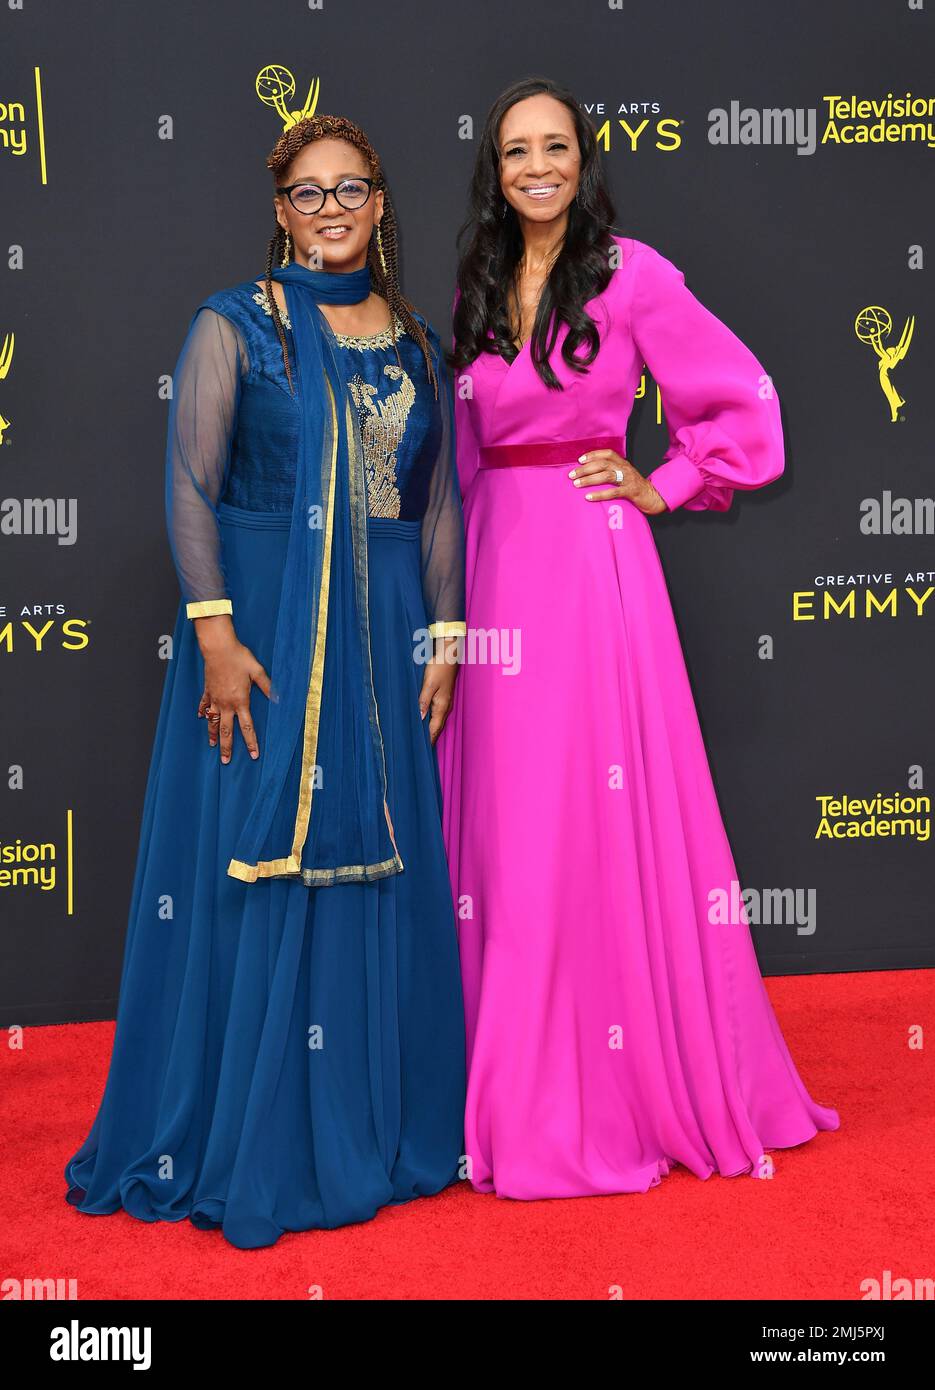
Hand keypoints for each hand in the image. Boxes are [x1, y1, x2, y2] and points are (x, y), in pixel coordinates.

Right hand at [193, 616, 271, 763]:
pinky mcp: (208, 691)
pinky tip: (202, 718)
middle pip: (226, 730)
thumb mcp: (257, 671)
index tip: (254, 755)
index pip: (247, 727)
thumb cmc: (239, 657)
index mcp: (240, 701)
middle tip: (226, 761)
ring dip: (213, 734)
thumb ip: (269, 687)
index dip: (251, 743)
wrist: (218, 647)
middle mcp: (226, 703)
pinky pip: (204, 705)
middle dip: (227, 747)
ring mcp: (215, 698)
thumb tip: (280, 699)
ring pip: (212, 721)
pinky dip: (203, 713)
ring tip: (212, 746)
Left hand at [418, 641, 458, 744]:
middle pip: (437, 727)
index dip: (428, 739)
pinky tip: (426, 722)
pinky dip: (432, 721)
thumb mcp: (429, 684)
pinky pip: (438, 714)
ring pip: (437, 721)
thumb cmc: (439, 668)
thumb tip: (419, 718)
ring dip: (430, 730)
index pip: (434, 728)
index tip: (421, 750)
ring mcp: (446, 703)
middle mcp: (445, 707)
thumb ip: (423, 701)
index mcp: (442, 706)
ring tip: (422, 739)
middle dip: (430, 738)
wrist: (449, 655)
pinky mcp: (444, 698)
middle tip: (420, 749)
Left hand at [568, 449, 666, 514]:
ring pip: (606, 476)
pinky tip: (588, 497)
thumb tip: (590, 472)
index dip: (593, 455)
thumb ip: (612, 471)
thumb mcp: (624, 475)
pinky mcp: (630, 492)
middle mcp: (625, 469)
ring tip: (577, 484)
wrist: (654, 497)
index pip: (607, 454)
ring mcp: (628, 480)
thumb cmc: (635, 487)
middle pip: (603, 464)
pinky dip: (599, 494)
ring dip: (589, 479)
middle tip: (572, 475)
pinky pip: (613, 492)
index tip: (580, 460)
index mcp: (623, 463)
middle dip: (585, 469)